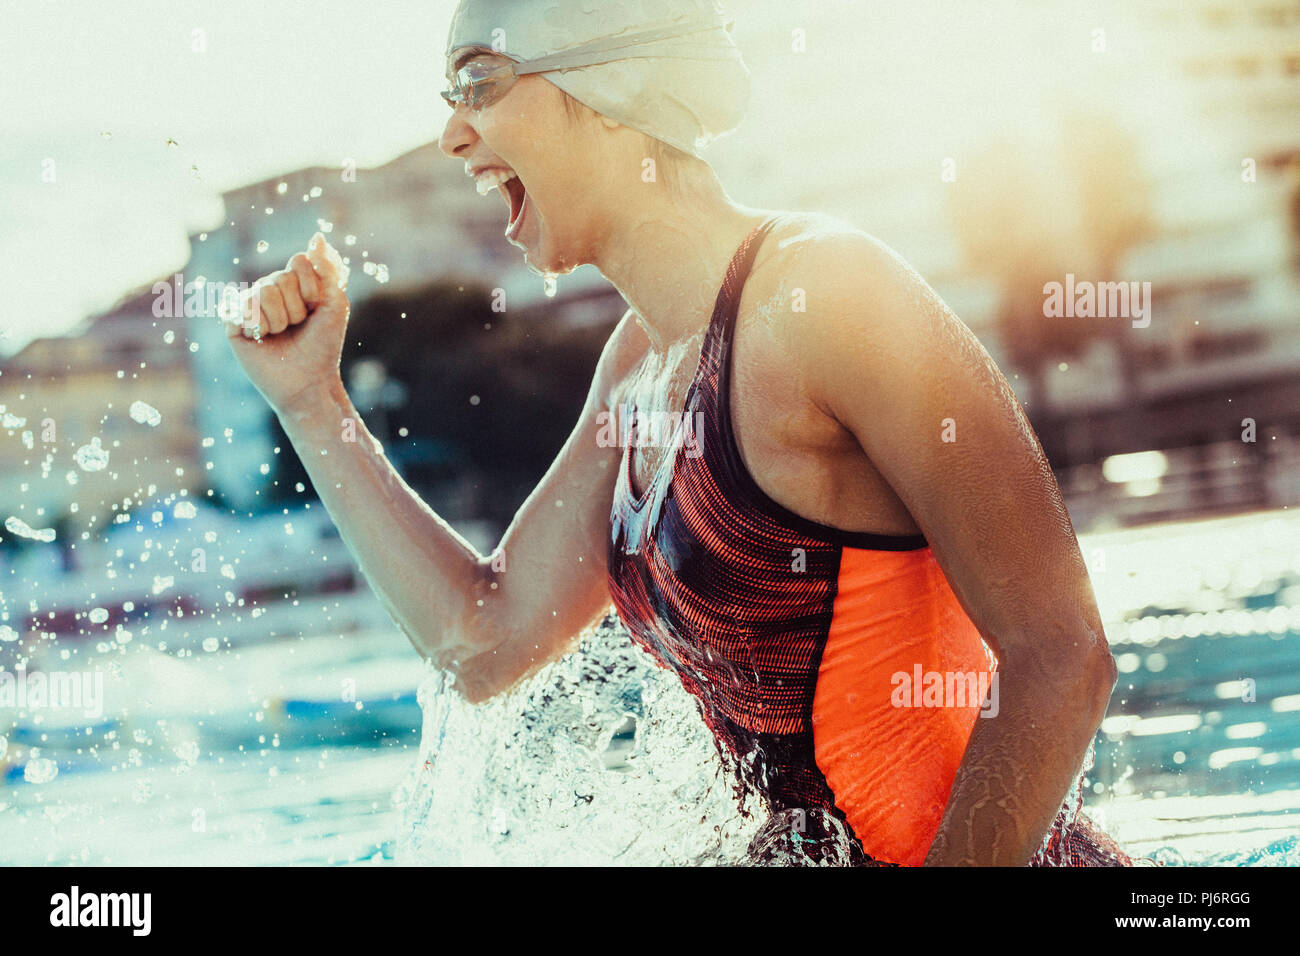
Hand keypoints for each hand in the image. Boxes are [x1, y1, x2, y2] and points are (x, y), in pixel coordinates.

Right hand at [223, 232, 350, 414]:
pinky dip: (257, 326)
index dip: (311, 287)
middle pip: (279, 278)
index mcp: (294, 281)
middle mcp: (269, 289)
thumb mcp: (335, 303)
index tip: (317, 308)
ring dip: (279, 320)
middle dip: (296, 308)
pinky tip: (261, 338)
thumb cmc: (324, 344)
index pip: (299, 261)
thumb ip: (328, 268)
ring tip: (281, 335)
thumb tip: (316, 236)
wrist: (309, 381)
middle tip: (298, 328)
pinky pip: (239, 307)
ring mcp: (249, 304)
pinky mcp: (232, 322)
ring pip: (262, 292)